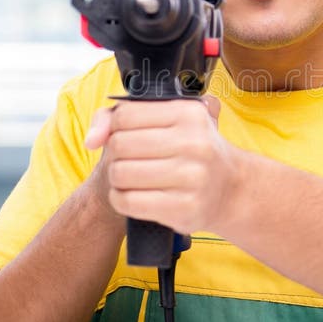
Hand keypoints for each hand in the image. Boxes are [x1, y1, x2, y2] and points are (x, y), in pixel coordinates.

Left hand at [84, 96, 235, 234]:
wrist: (230, 188)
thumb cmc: (191, 151)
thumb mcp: (168, 121)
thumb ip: (119, 116)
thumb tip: (92, 139)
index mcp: (190, 113)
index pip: (126, 114)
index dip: (116, 127)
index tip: (125, 136)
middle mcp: (195, 143)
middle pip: (121, 145)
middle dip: (116, 155)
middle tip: (127, 161)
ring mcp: (193, 177)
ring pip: (122, 174)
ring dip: (117, 179)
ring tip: (129, 179)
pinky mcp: (186, 208)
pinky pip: (130, 202)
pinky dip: (121, 200)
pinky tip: (132, 196)